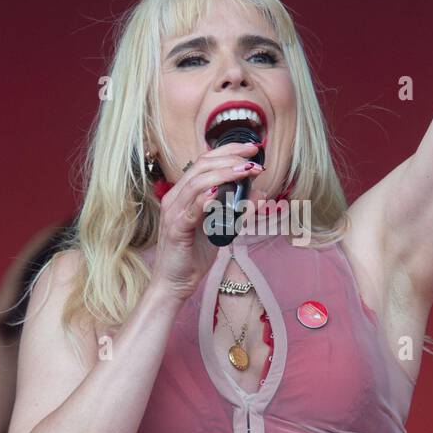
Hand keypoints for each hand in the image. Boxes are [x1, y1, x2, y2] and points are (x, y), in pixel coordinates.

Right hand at [151, 143, 264, 301]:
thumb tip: (259, 195)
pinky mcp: (176, 229)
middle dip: (231, 157)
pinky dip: (206, 198)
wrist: (174, 283)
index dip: (228, 150)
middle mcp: (176, 198)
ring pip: (197, 183)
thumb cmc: (193, 255)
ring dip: (225, 173)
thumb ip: (236, 211)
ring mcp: (174, 212)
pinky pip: (191, 209)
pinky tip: (219, 192)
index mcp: (184, 194)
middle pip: (202, 165)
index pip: (204, 162)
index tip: (251, 148)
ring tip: (246, 170)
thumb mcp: (220, 229)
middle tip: (254, 156)